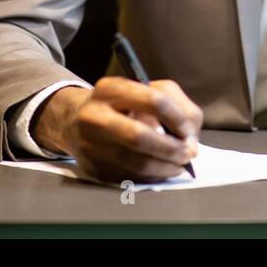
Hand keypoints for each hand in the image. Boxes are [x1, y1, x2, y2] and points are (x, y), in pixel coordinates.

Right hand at [30, 77, 202, 182]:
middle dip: (170, 149)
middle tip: (187, 155)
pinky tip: (161, 170)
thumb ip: (179, 108)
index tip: (188, 132)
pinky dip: (151, 177)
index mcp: (109, 89)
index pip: (153, 100)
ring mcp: (89, 145)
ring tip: (178, 164)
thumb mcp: (148, 91)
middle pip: (139, 136)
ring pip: (136, 163)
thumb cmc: (123, 106)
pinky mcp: (92, 168)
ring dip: (165, 167)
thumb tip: (190, 143)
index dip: (178, 119)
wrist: (76, 122)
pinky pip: (129, 178)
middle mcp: (93, 115)